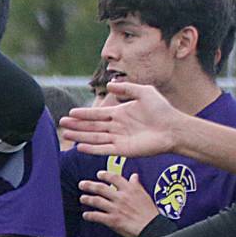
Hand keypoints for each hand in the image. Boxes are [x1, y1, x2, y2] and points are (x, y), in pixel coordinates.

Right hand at [60, 83, 180, 156]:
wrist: (173, 128)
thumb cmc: (162, 110)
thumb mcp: (144, 92)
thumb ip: (127, 88)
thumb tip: (110, 86)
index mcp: (120, 113)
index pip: (97, 114)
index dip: (84, 114)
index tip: (70, 113)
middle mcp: (117, 127)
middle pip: (92, 126)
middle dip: (77, 125)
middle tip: (62, 124)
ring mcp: (119, 139)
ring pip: (95, 138)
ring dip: (80, 136)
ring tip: (66, 134)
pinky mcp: (123, 150)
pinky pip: (104, 149)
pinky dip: (92, 148)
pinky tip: (80, 146)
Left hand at [80, 171, 159, 236]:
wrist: (152, 228)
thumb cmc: (150, 214)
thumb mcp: (145, 195)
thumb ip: (136, 185)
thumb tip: (134, 176)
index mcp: (130, 189)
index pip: (114, 178)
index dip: (105, 175)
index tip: (99, 174)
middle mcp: (121, 197)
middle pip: (101, 188)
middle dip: (89, 185)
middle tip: (82, 184)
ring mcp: (116, 208)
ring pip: (96, 201)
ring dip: (87, 199)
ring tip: (82, 198)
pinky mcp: (112, 220)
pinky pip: (97, 216)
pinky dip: (89, 215)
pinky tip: (85, 215)